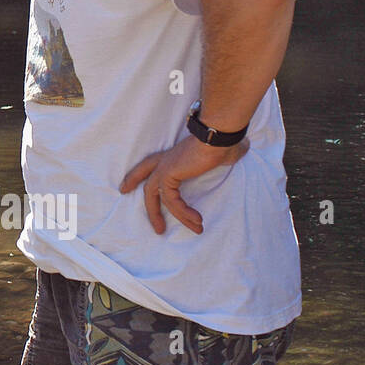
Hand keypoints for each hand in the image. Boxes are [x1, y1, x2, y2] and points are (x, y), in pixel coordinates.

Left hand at [119, 135, 249, 234]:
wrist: (220, 135)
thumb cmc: (224, 141)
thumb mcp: (223, 153)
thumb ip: (223, 156)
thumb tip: (239, 149)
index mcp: (173, 156)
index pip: (148, 166)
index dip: (135, 177)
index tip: (125, 189)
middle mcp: (165, 161)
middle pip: (148, 186)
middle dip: (150, 209)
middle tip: (158, 229)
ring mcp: (165, 167)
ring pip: (159, 198)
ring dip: (179, 217)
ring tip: (196, 229)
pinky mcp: (168, 174)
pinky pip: (171, 200)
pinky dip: (183, 212)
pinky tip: (197, 220)